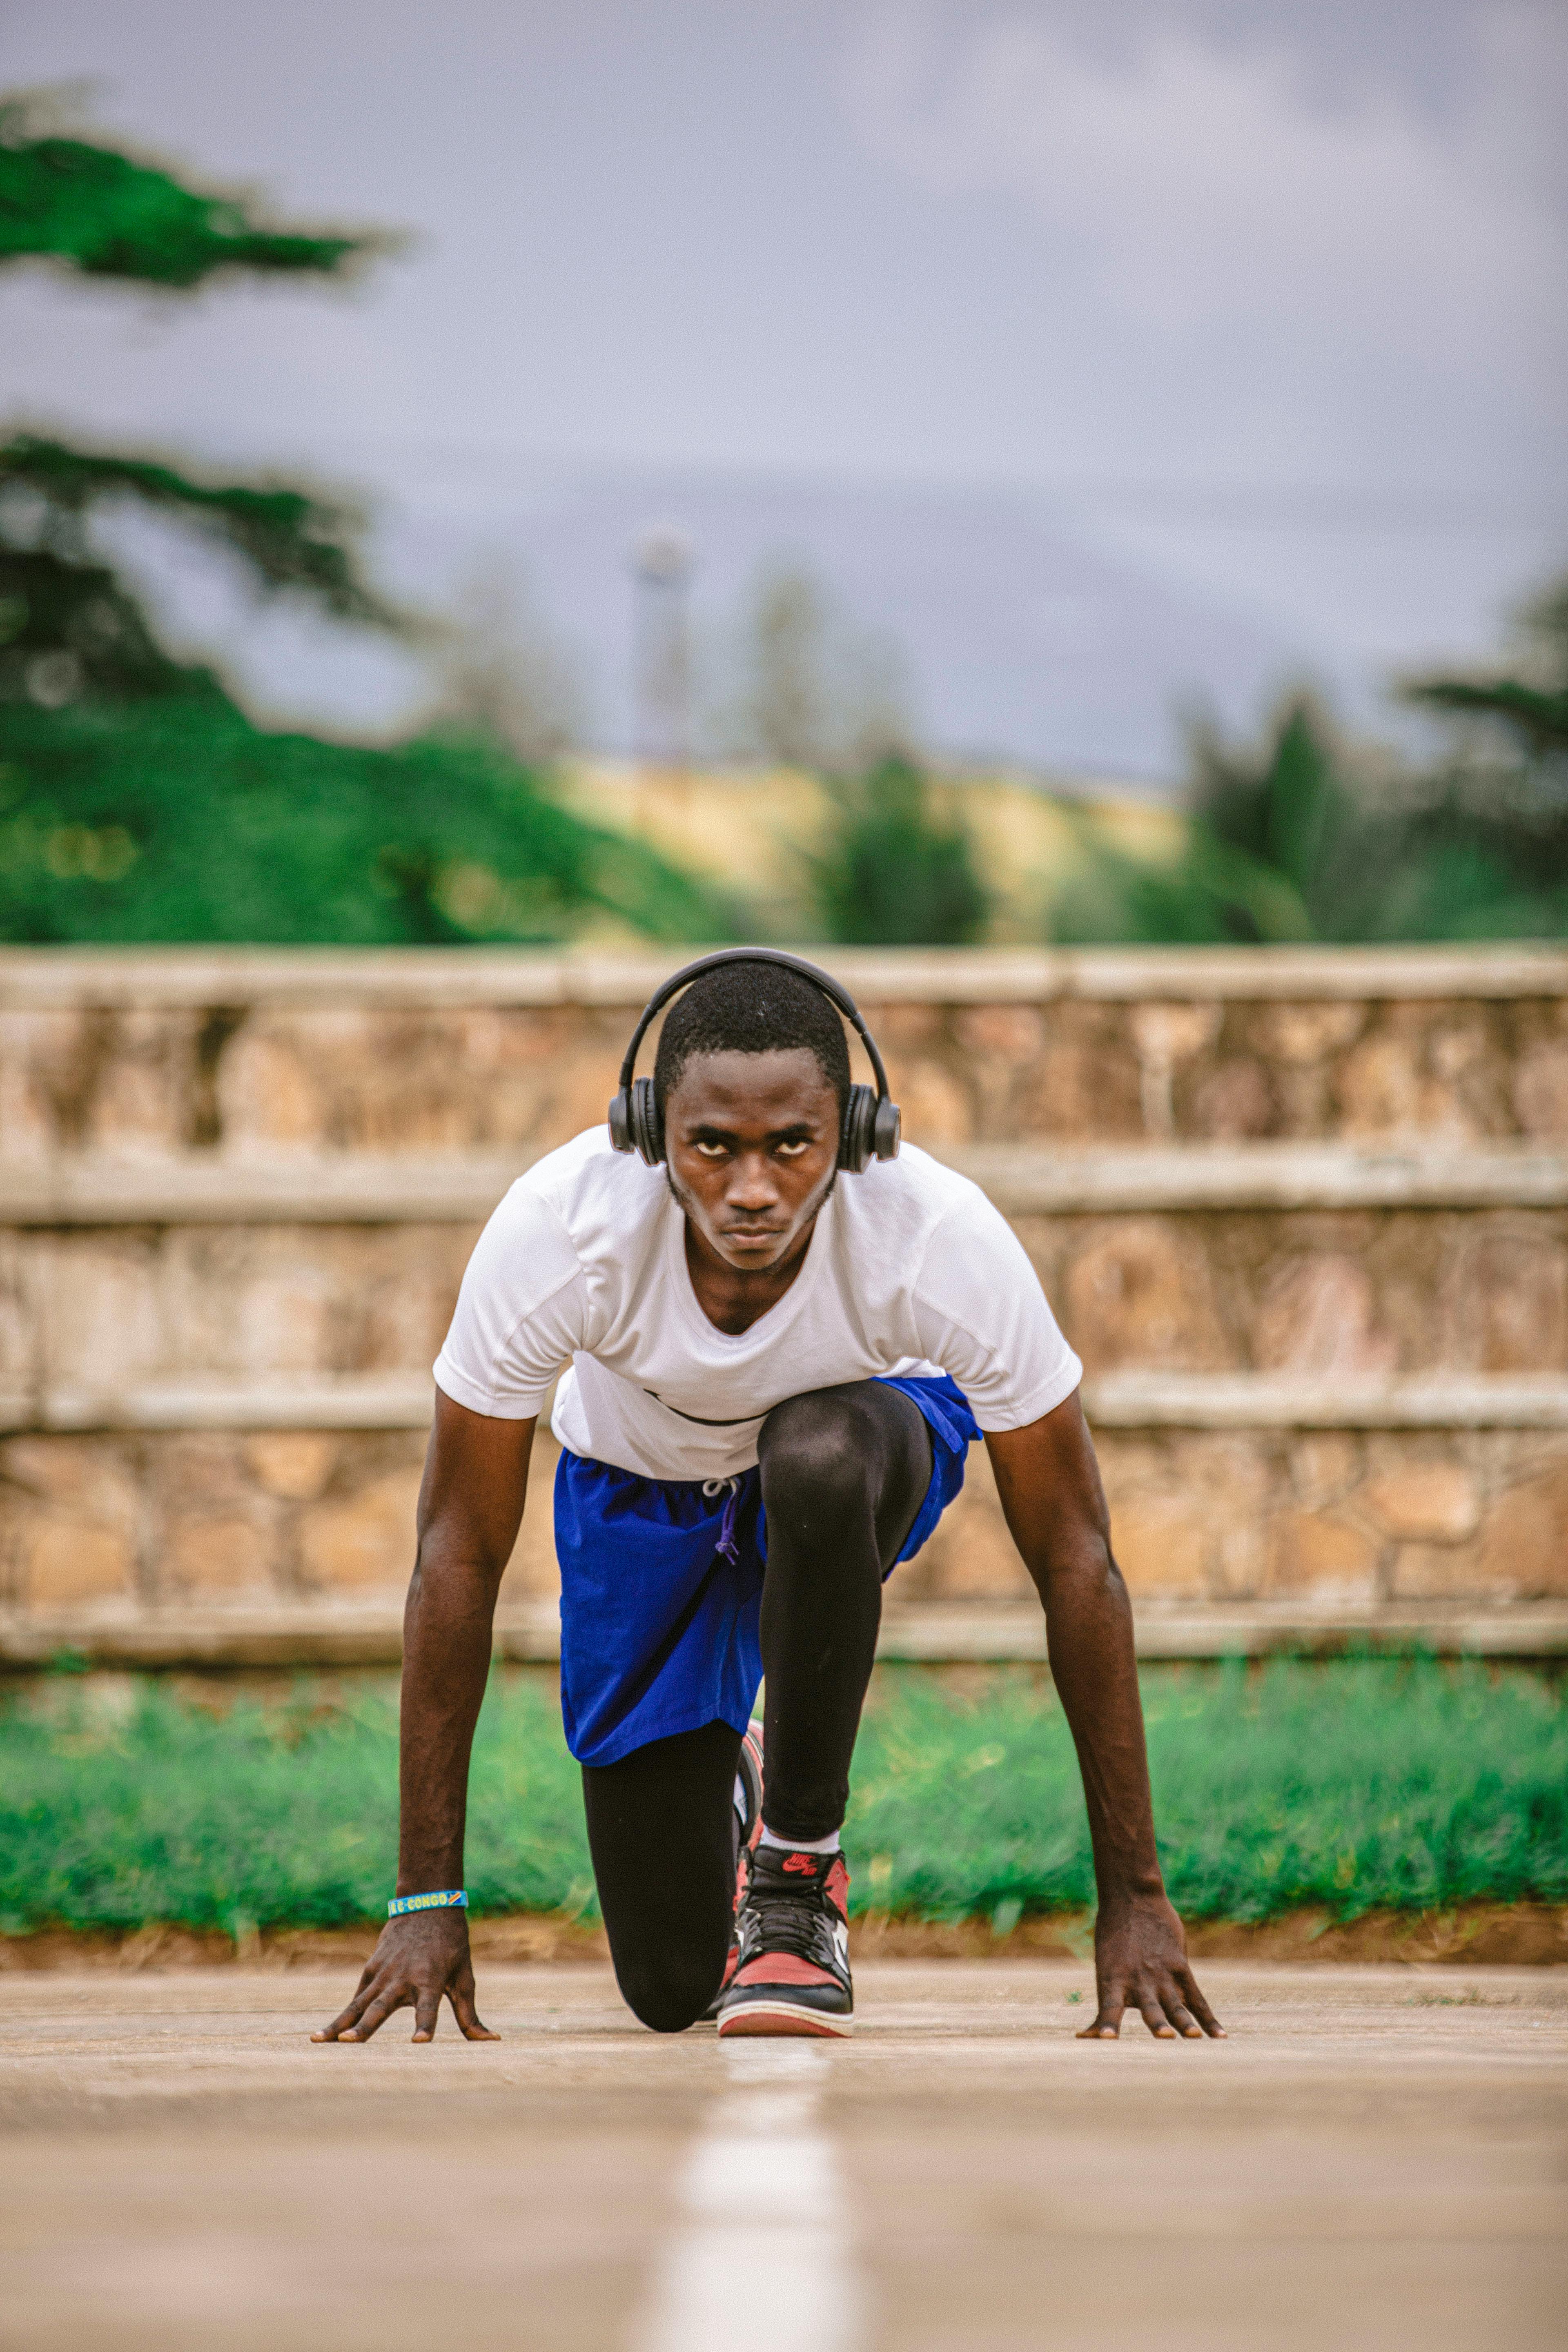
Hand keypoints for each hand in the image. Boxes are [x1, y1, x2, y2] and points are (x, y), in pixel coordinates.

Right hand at [312, 1910, 498, 2044]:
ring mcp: (383, 1973)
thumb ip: (470, 2014)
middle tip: (349, 2044)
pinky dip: (342, 2015)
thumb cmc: (451, 1945)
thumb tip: (492, 2041)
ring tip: (319, 2041)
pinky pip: (356, 1997)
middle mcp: (403, 1978)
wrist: (427, 1903)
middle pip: (382, 2007)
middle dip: (365, 2027)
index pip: (429, 2008)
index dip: (425, 2025)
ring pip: (358, 2004)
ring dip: (339, 2024)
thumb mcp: (464, 1977)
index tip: (420, 2042)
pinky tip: (326, 2035)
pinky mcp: (371, 1969)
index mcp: (430, 1980)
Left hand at [1080, 1888, 1224, 2040]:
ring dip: (1184, 2022)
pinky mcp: (1180, 1967)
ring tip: (1193, 2036)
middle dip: (1157, 2023)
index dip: (1108, 2024)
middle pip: (1149, 2008)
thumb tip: (1086, 2037)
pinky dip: (1208, 2019)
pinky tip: (1219, 2036)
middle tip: (1165, 2037)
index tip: (1107, 2039)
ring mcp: (1161, 1974)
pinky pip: (1197, 1998)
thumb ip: (1107, 2004)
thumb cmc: (1113, 1939)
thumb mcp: (1105, 1969)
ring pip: (1175, 2004)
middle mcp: (1137, 1981)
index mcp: (1113, 1981)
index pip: (1109, 2007)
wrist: (1132, 1898)